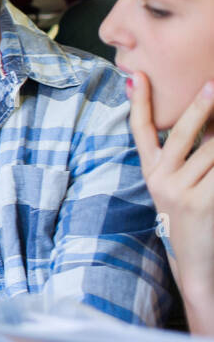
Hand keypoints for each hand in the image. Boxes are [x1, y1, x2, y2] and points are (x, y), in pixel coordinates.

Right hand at [127, 72, 213, 335]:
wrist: (198, 265)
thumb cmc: (193, 219)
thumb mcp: (180, 188)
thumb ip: (188, 157)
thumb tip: (206, 121)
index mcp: (152, 173)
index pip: (141, 131)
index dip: (139, 103)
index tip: (136, 76)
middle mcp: (160, 179)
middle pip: (182, 133)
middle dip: (199, 107)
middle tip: (212, 84)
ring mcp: (180, 191)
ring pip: (211, 150)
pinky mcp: (202, 202)